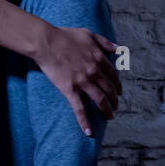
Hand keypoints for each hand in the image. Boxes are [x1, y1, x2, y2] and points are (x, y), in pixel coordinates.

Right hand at [31, 20, 120, 136]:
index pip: (113, 76)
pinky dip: (84, 121)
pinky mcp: (70, 89)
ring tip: (110, 116)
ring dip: (107, 110)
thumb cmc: (65, 36)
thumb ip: (105, 42)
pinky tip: (88, 131)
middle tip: (115, 107)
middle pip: (109, 90)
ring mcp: (82, 82)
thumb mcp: (89, 34)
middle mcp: (94, 72)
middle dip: (115, 100)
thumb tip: (118, 49)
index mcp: (99, 59)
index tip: (119, 92)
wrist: (46, 42)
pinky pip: (79, 108)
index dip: (118, 86)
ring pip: (100, 100)